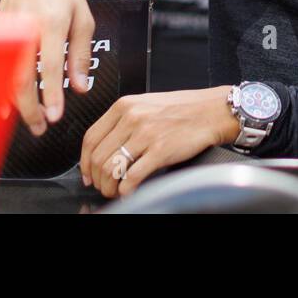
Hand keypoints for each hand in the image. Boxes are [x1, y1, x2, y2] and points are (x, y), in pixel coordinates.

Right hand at [0, 0, 95, 135]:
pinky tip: (8, 103)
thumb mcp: (83, 19)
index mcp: (51, 22)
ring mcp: (6, 30)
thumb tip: (79, 87)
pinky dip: (1, 86)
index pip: (49, 67)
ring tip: (30, 119)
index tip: (55, 116)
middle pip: (20, 77)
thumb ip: (81, 54)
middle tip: (41, 127)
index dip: (51, 95)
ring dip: (15, 102)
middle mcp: (25, 27)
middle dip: (29, 108)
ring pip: (4, 74)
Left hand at [80, 86, 239, 198]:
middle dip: (96, 178)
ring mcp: (146, 134)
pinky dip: (126, 190)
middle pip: (98, 156)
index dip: (84, 161)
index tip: (88, 173)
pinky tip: (129, 192)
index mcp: (125, 106)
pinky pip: (132, 177)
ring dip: (109, 186)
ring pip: (111, 168)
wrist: (212, 111)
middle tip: (101, 186)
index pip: (90, 137)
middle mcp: (132, 118)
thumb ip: (124, 120)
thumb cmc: (183, 109)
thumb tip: (105, 147)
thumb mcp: (146, 104)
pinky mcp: (160, 150)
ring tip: (114, 191)